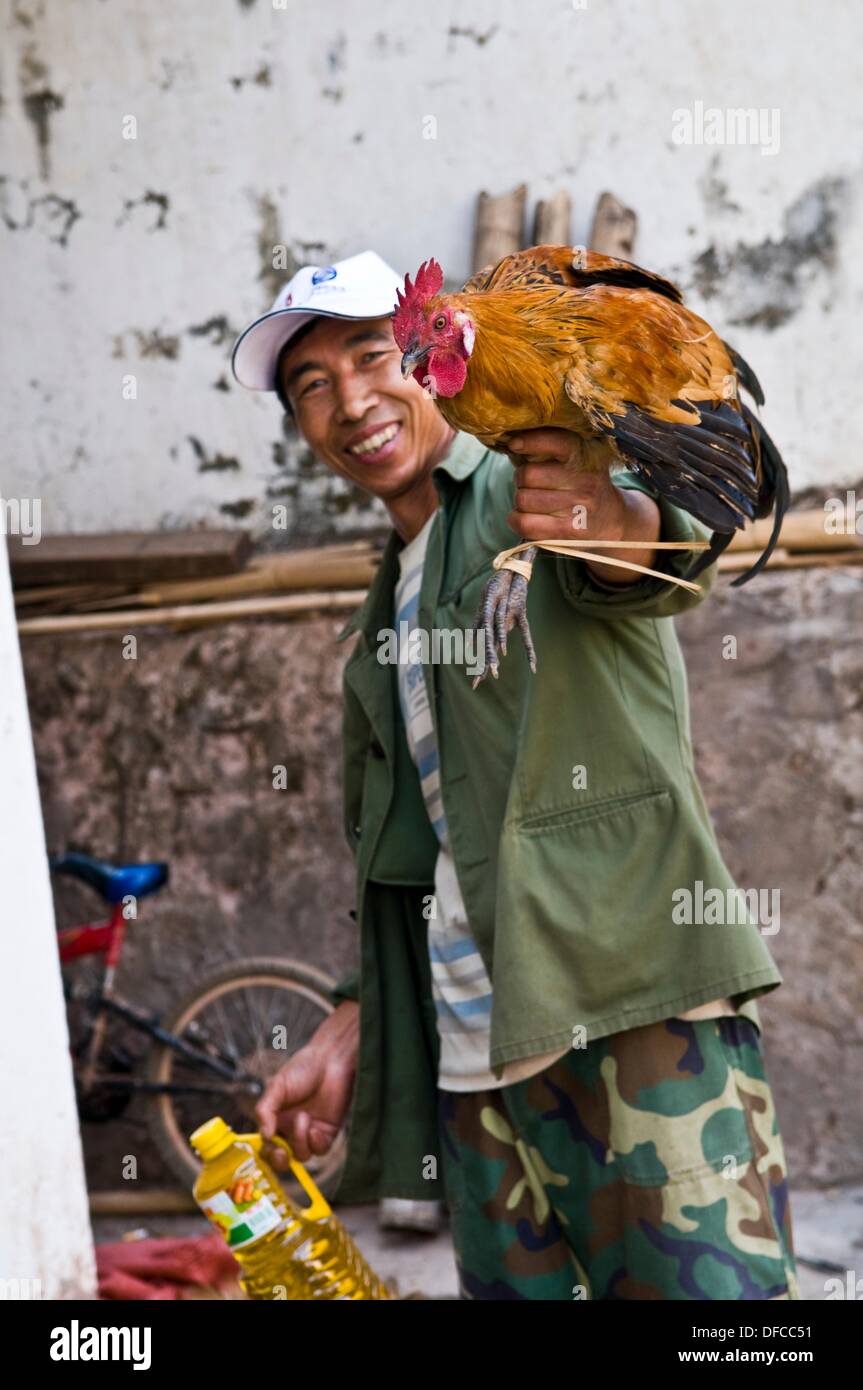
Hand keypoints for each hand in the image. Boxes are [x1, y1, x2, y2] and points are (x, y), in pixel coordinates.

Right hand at [255, 1000, 359, 1166]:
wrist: (331, 1059)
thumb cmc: (302, 1069)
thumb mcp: (277, 1086)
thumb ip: (265, 1110)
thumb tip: (264, 1136)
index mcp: (275, 1119)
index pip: (266, 1145)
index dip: (265, 1152)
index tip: (269, 1147)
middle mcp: (291, 1129)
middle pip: (282, 1159)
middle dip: (280, 1161)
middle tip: (282, 1153)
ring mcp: (310, 1133)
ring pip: (301, 1156)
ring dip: (300, 1140)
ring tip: (304, 1116)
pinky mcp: (328, 1133)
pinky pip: (320, 1150)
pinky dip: (316, 1142)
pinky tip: (316, 1127)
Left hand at [503, 428, 660, 584]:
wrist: (611, 519)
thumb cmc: (580, 485)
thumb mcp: (576, 460)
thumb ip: (547, 451)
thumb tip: (512, 446)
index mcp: (585, 457)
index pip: (556, 442)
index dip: (530, 441)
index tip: (514, 444)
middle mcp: (585, 480)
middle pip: (528, 475)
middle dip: (520, 479)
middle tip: (528, 483)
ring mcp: (579, 507)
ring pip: (523, 500)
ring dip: (519, 501)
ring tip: (530, 501)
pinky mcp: (569, 530)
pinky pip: (525, 523)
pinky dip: (515, 520)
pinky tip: (521, 518)